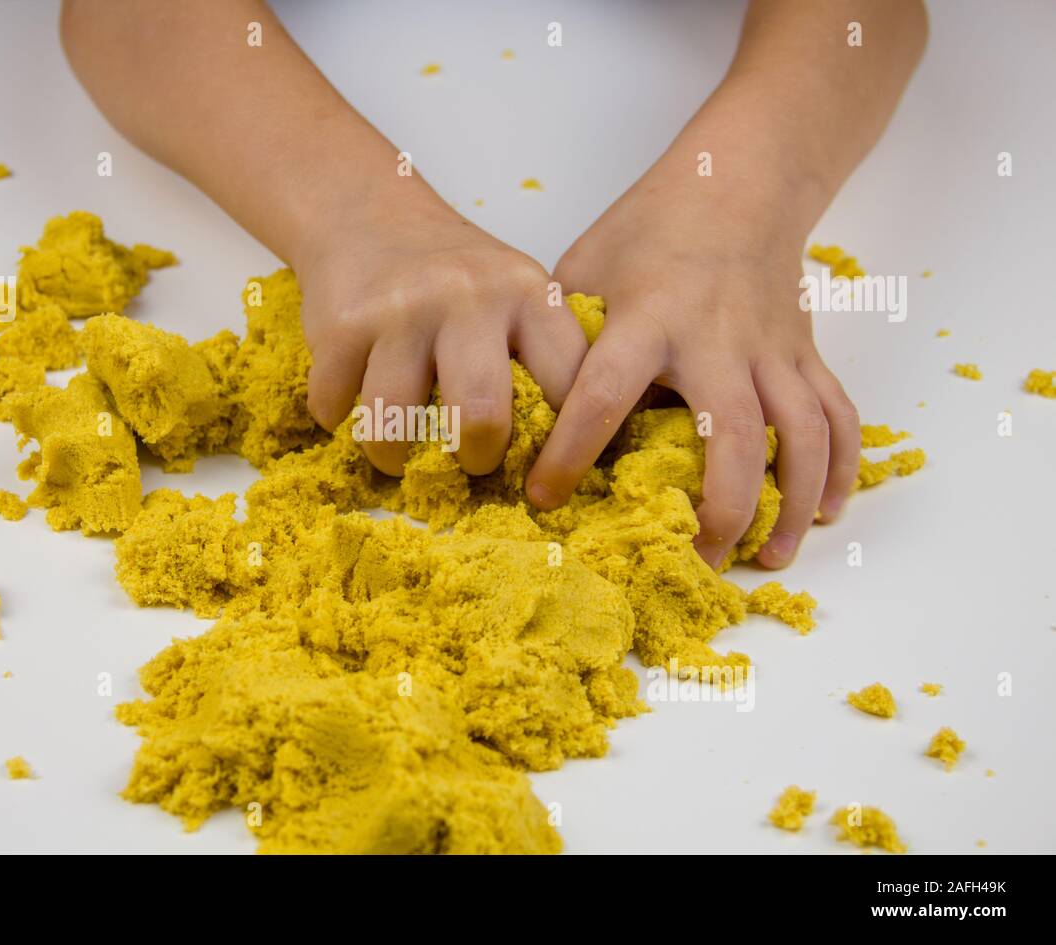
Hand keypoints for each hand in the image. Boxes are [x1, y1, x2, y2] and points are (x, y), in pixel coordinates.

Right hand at [296, 195, 586, 475]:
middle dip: (477, 459)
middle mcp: (469, 296)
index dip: (562, 444)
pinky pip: (336, 407)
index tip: (542, 466)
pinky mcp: (342, 324)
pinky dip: (337, 420)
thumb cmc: (454, 280)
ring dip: (393, 455)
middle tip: (470, 459)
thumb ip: (541, 357)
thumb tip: (563, 456)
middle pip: (481, 416)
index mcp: (529, 294)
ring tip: (398, 451)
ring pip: (394, 424)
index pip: (566, 387)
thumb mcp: (517, 295)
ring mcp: (402, 308)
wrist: (367, 216)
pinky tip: (349, 406)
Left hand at [525, 168, 859, 569]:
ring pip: (801, 435)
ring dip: (790, 503)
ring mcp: (772, 349)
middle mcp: (719, 339)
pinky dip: (839, 467)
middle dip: (718, 507)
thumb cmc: (647, 230)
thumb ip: (561, 338)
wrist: (738, 183)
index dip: (572, 454)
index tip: (545, 499)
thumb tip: (523, 411)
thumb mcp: (584, 269)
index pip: (604, 396)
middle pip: (734, 435)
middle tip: (694, 561)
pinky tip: (824, 514)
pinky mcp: (806, 353)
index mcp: (650, 318)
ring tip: (766, 559)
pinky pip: (838, 415)